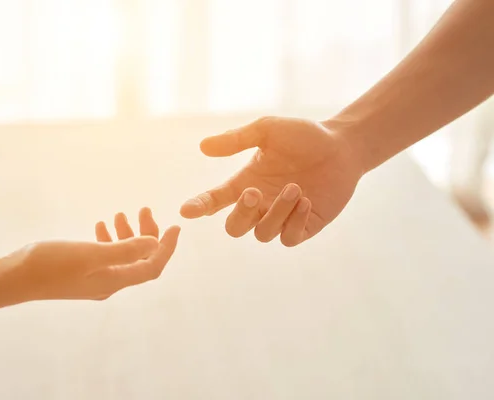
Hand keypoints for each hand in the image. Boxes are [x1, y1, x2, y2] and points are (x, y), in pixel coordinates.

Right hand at [9, 208, 179, 300]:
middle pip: (140, 260)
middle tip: (143, 209)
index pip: (152, 266)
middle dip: (146, 234)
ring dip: (126, 235)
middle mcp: (108, 284)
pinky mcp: (80, 274)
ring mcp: (94, 280)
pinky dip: (108, 240)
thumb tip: (155, 244)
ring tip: (119, 214)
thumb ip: (125, 250)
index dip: (167, 247)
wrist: (13, 279)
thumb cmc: (50, 265)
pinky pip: (104, 256)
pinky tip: (101, 226)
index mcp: (115, 281)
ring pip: (122, 257)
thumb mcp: (91, 254)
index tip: (175, 225)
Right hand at [180, 117, 363, 246]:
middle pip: (234, 227)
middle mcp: (260, 204)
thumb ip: (237, 139)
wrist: (343, 146)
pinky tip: (307, 201)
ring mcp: (281, 218)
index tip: (186, 211)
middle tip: (255, 193)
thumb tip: (203, 147)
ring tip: (296, 187)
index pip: (215, 201)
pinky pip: (288, 238)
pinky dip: (294, 221)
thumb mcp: (268, 131)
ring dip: (277, 212)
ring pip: (263, 233)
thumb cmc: (303, 136)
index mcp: (245, 183)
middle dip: (241, 214)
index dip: (199, 207)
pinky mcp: (303, 227)